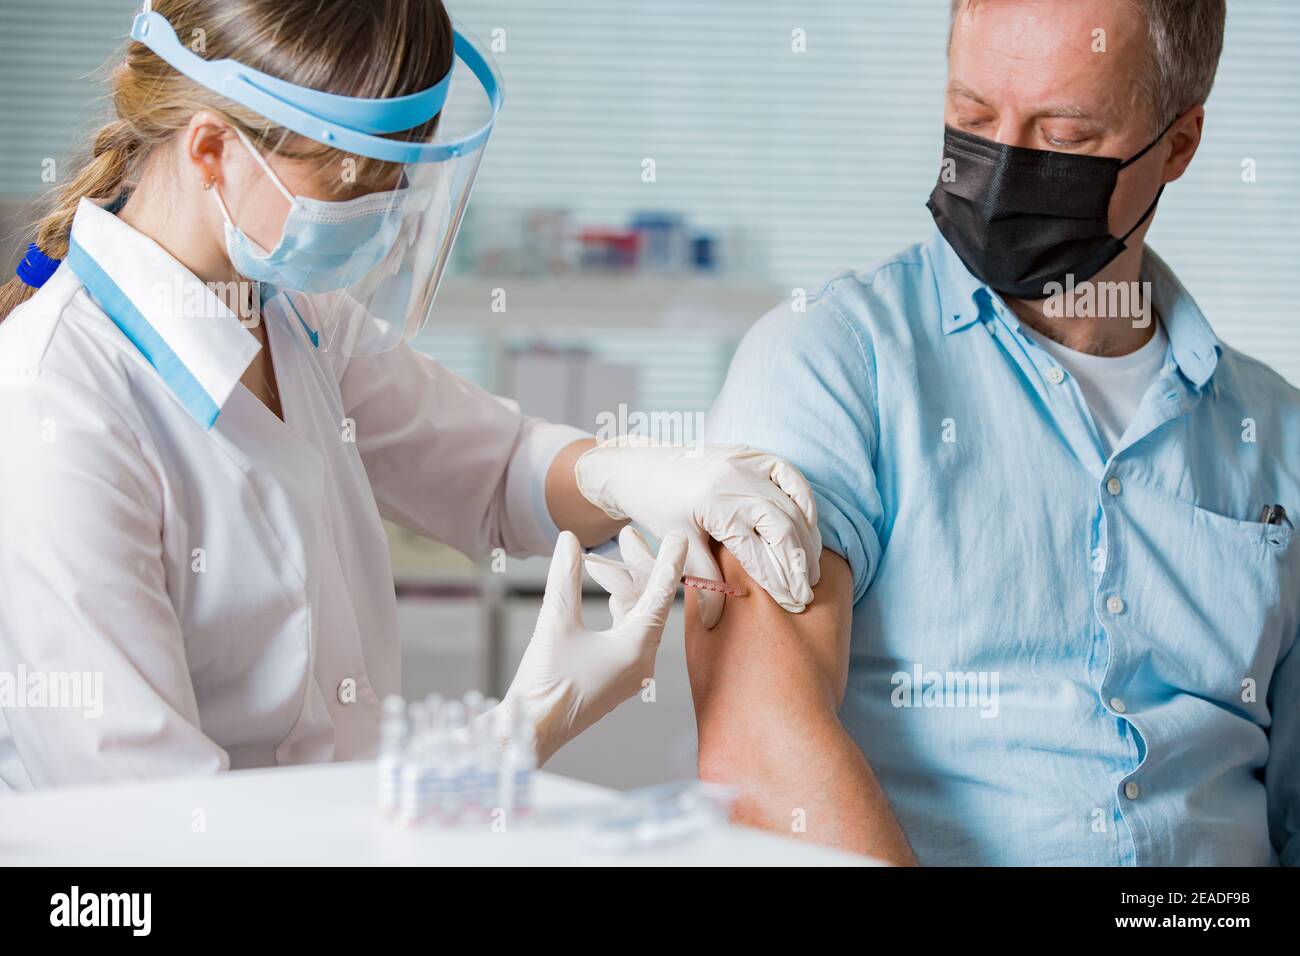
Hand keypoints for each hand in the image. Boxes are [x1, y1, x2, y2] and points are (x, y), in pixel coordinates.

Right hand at [499, 529, 686, 764]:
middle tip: (626, 536)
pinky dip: (618, 608)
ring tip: (598, 562)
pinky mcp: (616, 676)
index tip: (679, 537)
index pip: (660, 595)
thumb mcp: (555, 621)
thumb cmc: (545, 682)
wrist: (531, 730)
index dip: (668, 561)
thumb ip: (565, 576)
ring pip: (636, 617)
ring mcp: (630, 671)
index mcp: (636, 649)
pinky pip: (627, 633)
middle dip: (637, 567)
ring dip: (622, 587)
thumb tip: (568, 540)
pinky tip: (604, 591)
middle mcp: (641, 661)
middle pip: (649, 603)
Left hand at [573, 439, 820, 627]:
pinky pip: (789, 474)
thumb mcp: (678, 544)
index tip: (792, 603)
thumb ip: (704, 581)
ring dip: (806, 538)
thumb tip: (716, 621)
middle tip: (806, 593)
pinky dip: (804, 499)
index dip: (778, 581)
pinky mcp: (751, 453)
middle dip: (798, 564)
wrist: (640, 466)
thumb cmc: (656, 506)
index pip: (758, 551)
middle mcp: (735, 480)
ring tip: (809, 569)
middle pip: (783, 528)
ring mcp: (746, 462)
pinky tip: (809, 525)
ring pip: (791, 504)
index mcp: (715, 504)